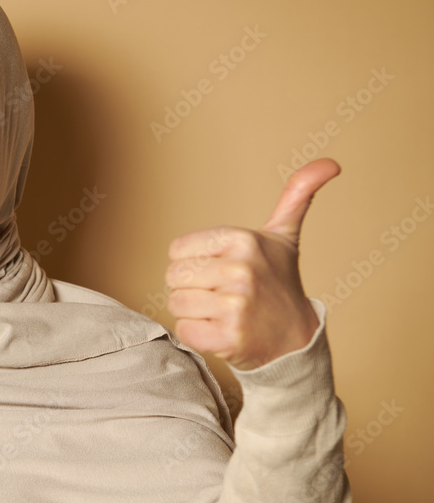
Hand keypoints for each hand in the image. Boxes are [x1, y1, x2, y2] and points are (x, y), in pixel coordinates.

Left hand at [165, 159, 339, 370]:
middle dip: (192, 287)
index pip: (177, 250)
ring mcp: (235, 306)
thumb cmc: (279, 283)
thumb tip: (330, 163)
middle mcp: (240, 270)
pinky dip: (198, 334)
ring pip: (176, 303)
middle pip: (173, 277)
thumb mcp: (284, 236)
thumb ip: (296, 195)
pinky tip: (222, 330)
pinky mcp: (228, 337)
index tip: (220, 270)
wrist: (296, 339)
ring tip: (222, 312)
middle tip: (221, 294)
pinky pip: (184, 331)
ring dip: (194, 312)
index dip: (193, 262)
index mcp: (242, 240)